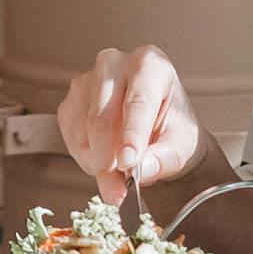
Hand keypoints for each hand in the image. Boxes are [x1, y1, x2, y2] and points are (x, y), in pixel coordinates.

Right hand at [60, 42, 200, 205]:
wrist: (160, 128)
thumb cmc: (172, 129)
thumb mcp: (181, 146)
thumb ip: (163, 159)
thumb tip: (142, 170)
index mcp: (150, 64)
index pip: (138, 101)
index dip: (131, 136)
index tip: (129, 164)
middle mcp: (115, 64)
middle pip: (103, 117)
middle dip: (109, 159)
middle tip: (120, 190)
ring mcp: (88, 80)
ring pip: (84, 131)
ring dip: (98, 164)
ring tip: (119, 179)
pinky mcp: (71, 100)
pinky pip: (72, 137)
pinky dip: (87, 159)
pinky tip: (105, 161)